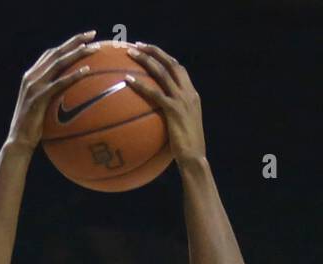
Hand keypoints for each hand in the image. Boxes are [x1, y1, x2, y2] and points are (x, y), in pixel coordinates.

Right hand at [8, 32, 99, 149]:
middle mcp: (32, 76)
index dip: (68, 44)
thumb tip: (74, 100)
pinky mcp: (38, 97)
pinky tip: (86, 72)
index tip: (85, 39)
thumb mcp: (45, 109)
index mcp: (33, 76)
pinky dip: (72, 76)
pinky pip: (58, 83)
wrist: (19, 140)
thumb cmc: (35, 129)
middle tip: (92, 35)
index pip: (52, 54)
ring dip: (76, 54)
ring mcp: (34, 85)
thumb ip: (55, 98)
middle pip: (56, 52)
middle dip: (75, 41)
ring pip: (58, 63)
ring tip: (93, 49)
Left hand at [124, 43, 205, 162]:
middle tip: (137, 45)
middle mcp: (189, 94)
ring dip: (146, 59)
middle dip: (154, 51)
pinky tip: (127, 80)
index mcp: (192, 95)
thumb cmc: (187, 148)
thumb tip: (157, 112)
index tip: (150, 51)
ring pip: (162, 72)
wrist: (195, 158)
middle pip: (171, 63)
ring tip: (130, 53)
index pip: (179, 69)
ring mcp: (182, 101)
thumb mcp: (184, 126)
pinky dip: (140, 84)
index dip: (164, 57)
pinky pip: (154, 93)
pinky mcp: (174, 110)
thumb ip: (174, 113)